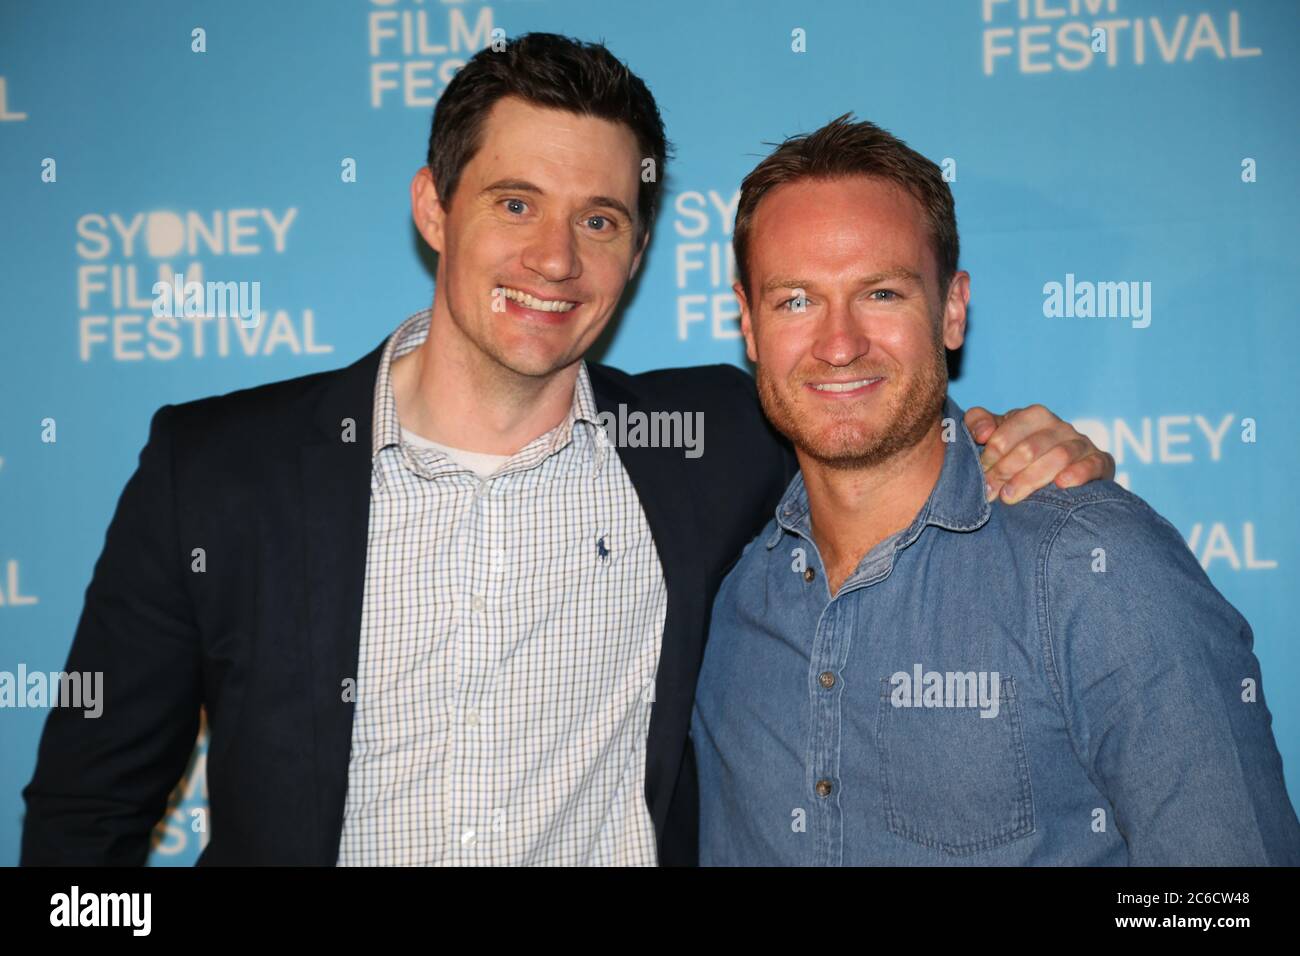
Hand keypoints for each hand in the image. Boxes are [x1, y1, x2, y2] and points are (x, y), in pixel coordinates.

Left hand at [964, 404, 1114, 503]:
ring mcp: (1082, 444)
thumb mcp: (998, 434)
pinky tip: (1062, 484)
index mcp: (1034, 416)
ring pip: (1058, 456)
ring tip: (1010, 497)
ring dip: (1031, 478)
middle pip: (1030, 447)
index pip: (1007, 433)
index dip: (990, 457)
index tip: (981, 477)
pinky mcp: (1101, 462)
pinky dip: (1078, 473)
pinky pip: (1093, 464)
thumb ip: (979, 423)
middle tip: (991, 493)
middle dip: (1005, 471)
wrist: (1064, 472)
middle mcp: (1060, 426)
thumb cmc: (1021, 451)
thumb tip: (981, 433)